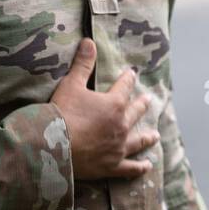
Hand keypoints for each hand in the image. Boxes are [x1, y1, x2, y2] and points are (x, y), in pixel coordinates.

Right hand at [50, 38, 155, 179]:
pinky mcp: (112, 166)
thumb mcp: (71, 84)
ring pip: (138, 141)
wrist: (53, 147)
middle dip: (142, 105)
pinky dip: (140, 167)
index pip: (124, 87)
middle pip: (135, 113)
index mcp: (114, 104)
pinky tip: (147, 166)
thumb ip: (83, 63)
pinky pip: (130, 168)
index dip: (128, 79)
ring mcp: (119, 147)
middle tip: (149, 101)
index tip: (132, 74)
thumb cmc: (61, 113)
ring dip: (147, 137)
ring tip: (155, 135)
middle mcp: (121, 125)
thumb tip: (89, 41)